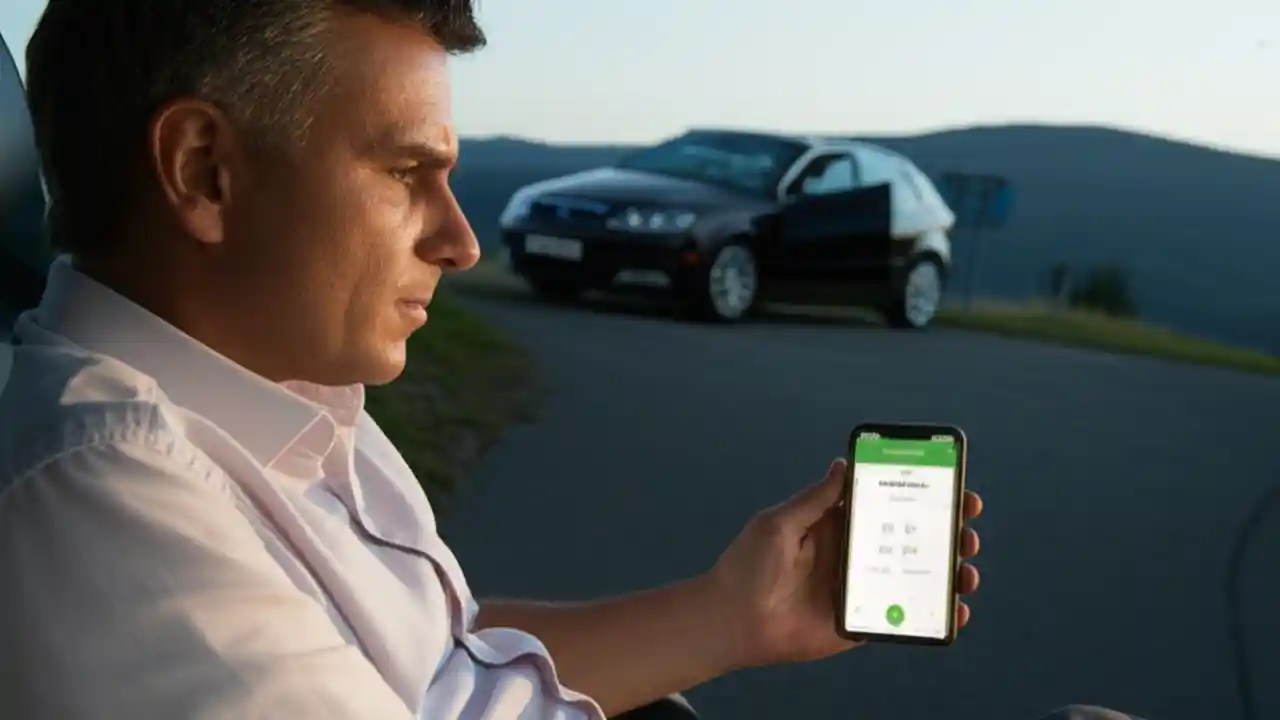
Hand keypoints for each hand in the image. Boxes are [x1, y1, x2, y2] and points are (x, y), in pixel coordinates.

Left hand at [706, 458, 982, 668]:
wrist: (733, 621)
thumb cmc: (748, 566)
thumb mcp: (779, 523)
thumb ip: (814, 500)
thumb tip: (844, 465)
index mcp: (838, 524)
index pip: (889, 503)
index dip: (922, 495)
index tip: (953, 486)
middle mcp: (856, 553)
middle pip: (913, 539)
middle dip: (947, 531)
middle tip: (967, 527)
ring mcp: (862, 588)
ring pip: (917, 577)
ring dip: (950, 572)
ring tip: (966, 571)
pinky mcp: (863, 620)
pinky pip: (905, 616)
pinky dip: (935, 614)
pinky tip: (956, 612)